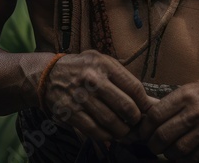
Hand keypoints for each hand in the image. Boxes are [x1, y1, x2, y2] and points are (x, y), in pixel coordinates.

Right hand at [41, 50, 155, 141]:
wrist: (47, 75)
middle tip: (137, 124)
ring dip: (122, 131)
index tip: (148, 111)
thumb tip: (151, 101)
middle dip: (135, 120)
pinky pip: (94, 130)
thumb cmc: (82, 68)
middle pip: (125, 106)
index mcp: (104, 65)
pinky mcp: (70, 113)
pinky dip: (106, 136)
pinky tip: (109, 134)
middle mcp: (93, 80)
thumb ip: (124, 78)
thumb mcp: (102, 62)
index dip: (145, 103)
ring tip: (125, 132)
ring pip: (111, 121)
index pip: (134, 88)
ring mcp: (81, 97)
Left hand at [134, 78, 198, 160]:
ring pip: (176, 149)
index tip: (143, 133)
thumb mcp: (190, 89)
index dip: (144, 128)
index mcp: (186, 95)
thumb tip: (146, 118)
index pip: (155, 115)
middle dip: (153, 144)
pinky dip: (182, 159)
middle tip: (152, 145)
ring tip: (166, 150)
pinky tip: (180, 154)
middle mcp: (196, 111)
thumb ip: (170, 102)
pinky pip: (192, 157)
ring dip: (167, 153)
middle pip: (163, 135)